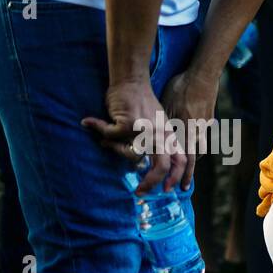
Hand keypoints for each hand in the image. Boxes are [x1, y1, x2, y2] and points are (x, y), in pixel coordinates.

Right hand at [82, 79, 182, 193]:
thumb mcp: (157, 123)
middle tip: (140, 192)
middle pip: (162, 165)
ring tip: (106, 143)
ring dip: (117, 152)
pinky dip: (100, 130)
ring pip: (133, 155)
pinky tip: (92, 124)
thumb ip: (155, 141)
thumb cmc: (141, 102)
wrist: (132, 80)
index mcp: (170, 135)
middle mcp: (161, 134)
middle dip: (152, 182)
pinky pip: (111, 136)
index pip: (181, 160)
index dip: (179, 177)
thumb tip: (141, 164)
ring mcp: (146, 130)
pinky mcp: (129, 123)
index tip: (171, 190)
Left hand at [160, 68, 218, 188]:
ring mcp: (204, 127)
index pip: (183, 159)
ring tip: (185, 170)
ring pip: (198, 149)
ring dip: (191, 161)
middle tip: (183, 187)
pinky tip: (191, 146)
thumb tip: (158, 142)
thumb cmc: (182, 88)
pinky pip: (200, 138)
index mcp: (186, 131)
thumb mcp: (169, 105)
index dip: (179, 175)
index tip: (176, 187)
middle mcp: (197, 133)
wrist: (203, 76)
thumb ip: (166, 124)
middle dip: (186, 174)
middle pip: (192, 159)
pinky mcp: (207, 119)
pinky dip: (195, 146)